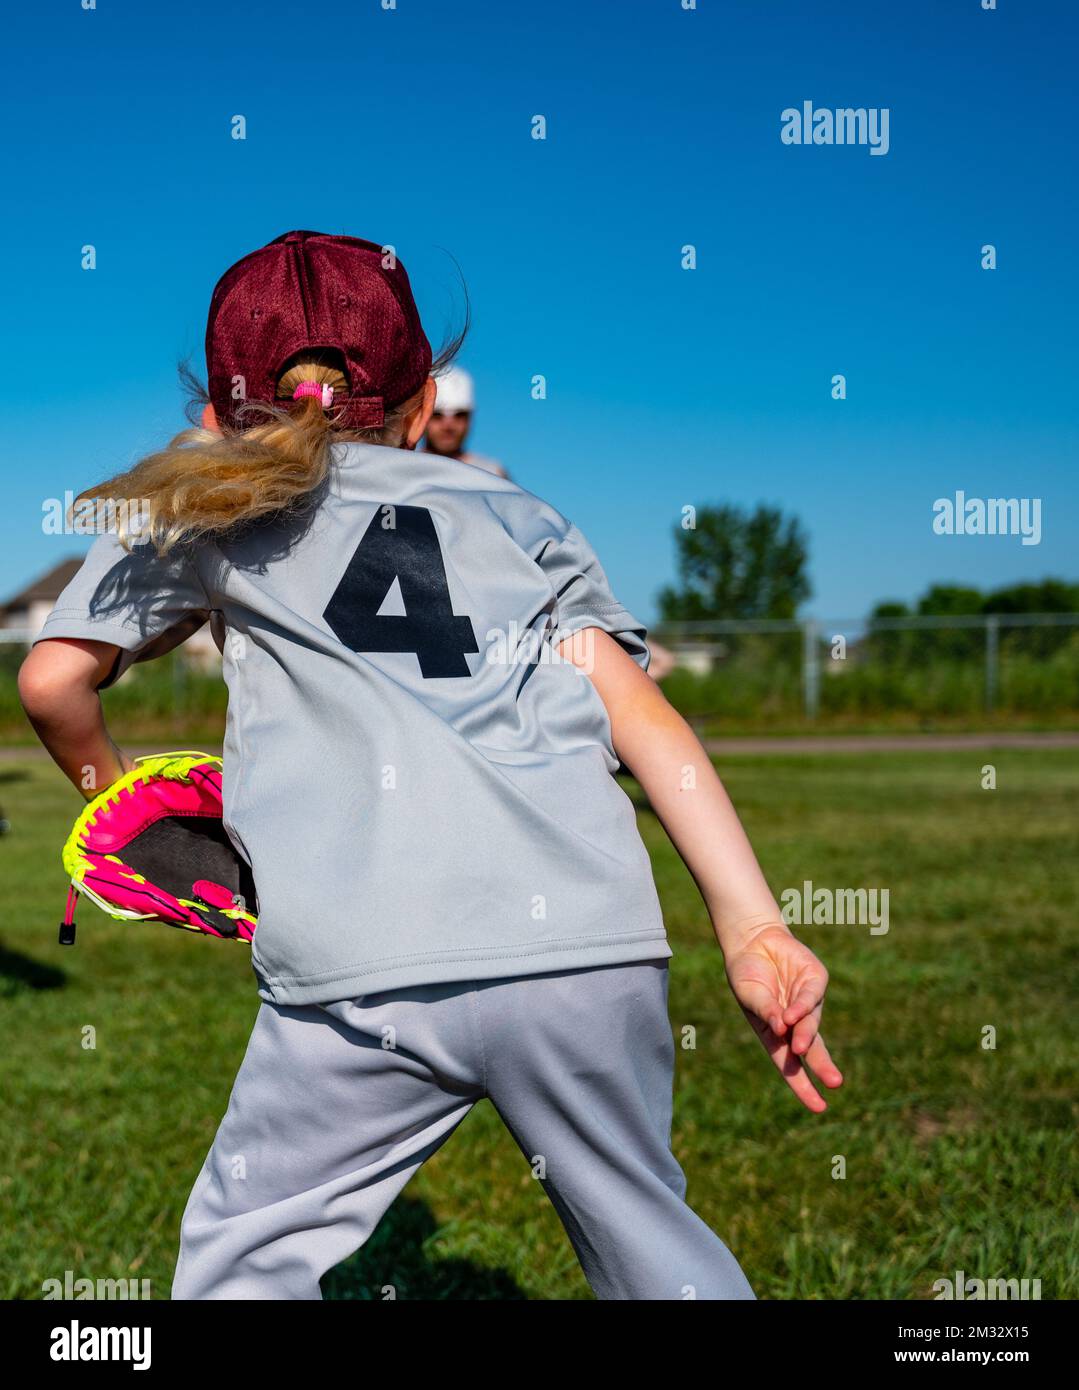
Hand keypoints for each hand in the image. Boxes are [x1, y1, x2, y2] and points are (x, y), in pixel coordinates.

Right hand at [724, 924, 843, 1112]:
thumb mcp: (750, 997)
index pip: (791, 1065)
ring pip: (811, 1025)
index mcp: (776, 1034)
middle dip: (823, 1066)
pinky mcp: (816, 981)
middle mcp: (796, 1022)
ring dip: (805, 1037)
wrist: (753, 939)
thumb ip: (766, 1013)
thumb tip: (783, 1029)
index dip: (804, 1087)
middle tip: (834, 1082)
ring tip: (800, 1047)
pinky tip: (790, 1015)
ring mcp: (808, 1002)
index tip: (819, 1107)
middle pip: (813, 1050)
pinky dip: (801, 1008)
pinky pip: (811, 998)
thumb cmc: (747, 973)